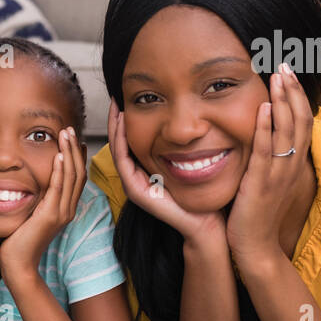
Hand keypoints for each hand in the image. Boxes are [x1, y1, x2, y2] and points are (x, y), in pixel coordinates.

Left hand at [0, 127, 83, 281]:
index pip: (75, 177)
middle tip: (68, 130)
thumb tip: (25, 183)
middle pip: (78, 173)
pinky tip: (58, 156)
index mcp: (63, 209)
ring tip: (65, 135)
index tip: (71, 138)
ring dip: (68, 153)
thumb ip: (33, 200)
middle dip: (74, 149)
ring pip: (71, 177)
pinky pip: (58, 189)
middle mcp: (66, 210)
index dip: (75, 157)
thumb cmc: (17, 242)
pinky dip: (60, 171)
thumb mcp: (28, 215)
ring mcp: (61, 213)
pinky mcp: (50, 216)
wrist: (16, 265)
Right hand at [107, 100, 225, 249]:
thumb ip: (189, 149)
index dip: (128, 122)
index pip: (131, 142)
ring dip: (115, 127)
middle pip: (120, 143)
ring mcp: (134, 184)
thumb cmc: (204, 197)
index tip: (130, 100)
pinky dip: (120, 141)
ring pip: (117, 149)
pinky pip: (122, 160)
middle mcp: (137, 177)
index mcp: (147, 172)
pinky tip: (123, 124)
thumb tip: (197, 123)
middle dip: (117, 120)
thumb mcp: (194, 165)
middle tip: (117, 97)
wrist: (205, 223)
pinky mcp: (135, 190)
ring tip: (117, 106)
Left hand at [227, 65, 314, 264]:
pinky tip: (264, 108)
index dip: (297, 97)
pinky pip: (266, 151)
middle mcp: (291, 165)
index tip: (289, 73)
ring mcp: (278, 174)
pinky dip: (266, 128)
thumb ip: (268, 158)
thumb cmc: (257, 213)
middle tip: (284, 64)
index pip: (301, 122)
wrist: (255, 247)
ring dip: (283, 101)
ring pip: (286, 131)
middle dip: (292, 91)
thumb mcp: (267, 180)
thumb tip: (263, 135)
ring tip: (277, 76)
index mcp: (293, 163)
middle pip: (299, 120)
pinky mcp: (261, 183)